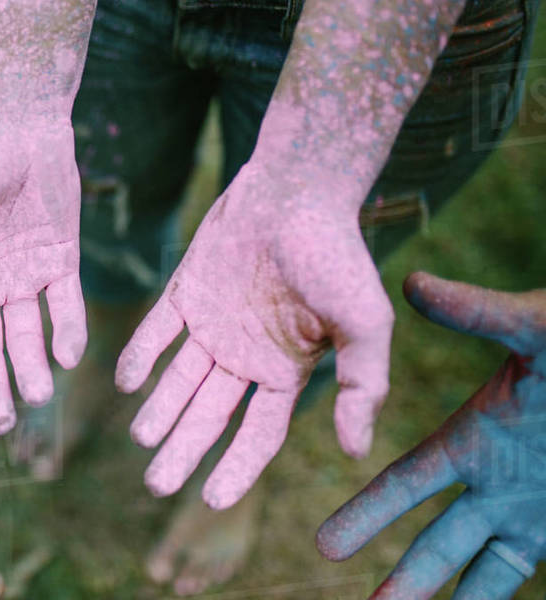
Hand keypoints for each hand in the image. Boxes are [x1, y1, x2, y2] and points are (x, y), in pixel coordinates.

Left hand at [116, 159, 392, 508]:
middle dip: (184, 450)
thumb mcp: (364, 324)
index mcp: (285, 369)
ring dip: (159, 410)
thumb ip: (363, 386)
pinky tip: (128, 383)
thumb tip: (356, 451)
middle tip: (155, 485)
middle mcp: (244, 353)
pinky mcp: (186, 291)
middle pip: (209, 414)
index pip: (257, 433)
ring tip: (141, 441)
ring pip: (179, 379)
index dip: (236, 468)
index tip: (210, 502)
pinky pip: (158, 331)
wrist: (298, 189)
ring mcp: (213, 323)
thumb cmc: (337, 254)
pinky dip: (142, 356)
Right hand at [317, 273, 545, 599]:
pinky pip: (524, 573)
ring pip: (480, 572)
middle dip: (401, 579)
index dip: (365, 517)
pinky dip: (500, 597)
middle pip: (435, 543)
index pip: (403, 487)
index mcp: (470, 439)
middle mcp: (492, 482)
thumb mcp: (534, 327)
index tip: (326, 545)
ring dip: (445, 599)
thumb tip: (413, 283)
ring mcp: (529, 507)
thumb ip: (477, 312)